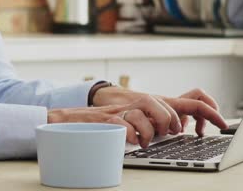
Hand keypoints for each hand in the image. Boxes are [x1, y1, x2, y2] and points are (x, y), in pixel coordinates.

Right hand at [47, 94, 182, 148]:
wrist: (68, 121)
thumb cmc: (95, 125)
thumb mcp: (120, 120)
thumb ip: (137, 123)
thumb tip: (158, 134)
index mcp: (131, 104)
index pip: (158, 101)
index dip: (172, 115)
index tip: (175, 128)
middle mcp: (124, 105)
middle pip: (151, 101)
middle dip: (163, 119)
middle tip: (162, 133)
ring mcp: (114, 112)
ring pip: (139, 113)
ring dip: (146, 131)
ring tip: (143, 142)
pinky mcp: (104, 121)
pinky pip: (122, 125)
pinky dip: (131, 135)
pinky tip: (130, 142)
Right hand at [92, 86, 227, 136]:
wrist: (90, 116)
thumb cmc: (122, 119)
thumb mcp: (148, 117)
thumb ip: (165, 118)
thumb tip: (185, 125)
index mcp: (159, 103)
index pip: (194, 102)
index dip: (211, 112)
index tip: (223, 123)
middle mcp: (148, 102)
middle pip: (173, 113)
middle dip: (170, 127)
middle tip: (164, 133)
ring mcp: (131, 109)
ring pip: (154, 119)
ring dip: (150, 133)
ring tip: (143, 139)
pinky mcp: (116, 119)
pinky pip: (131, 129)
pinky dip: (133, 138)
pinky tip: (130, 140)